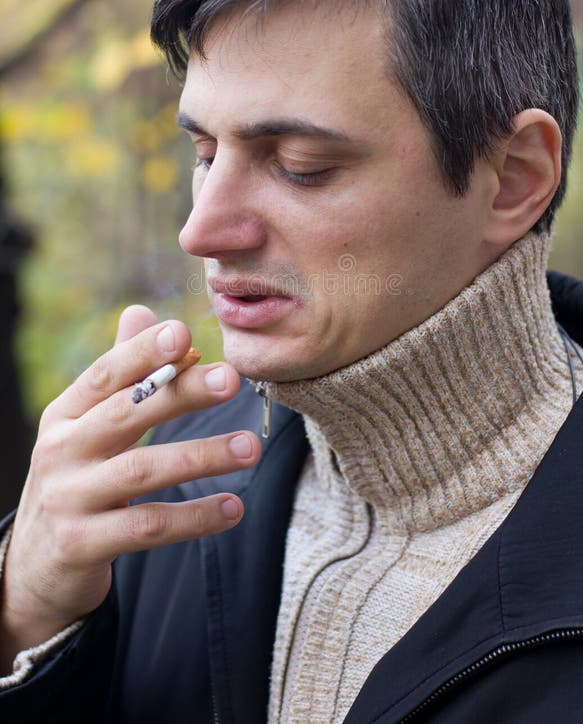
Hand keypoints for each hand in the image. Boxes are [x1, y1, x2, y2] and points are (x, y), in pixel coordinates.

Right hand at [0, 305, 259, 671]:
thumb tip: (144, 312)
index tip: (184, 332)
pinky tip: (233, 506)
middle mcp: (60, 450)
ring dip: (202, 456)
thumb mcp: (87, 427)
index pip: (105, 374)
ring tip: (251, 447)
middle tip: (232, 379)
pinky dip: (194, 517)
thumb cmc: (77, 479)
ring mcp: (68, 499)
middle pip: (126, 414)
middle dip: (180, 393)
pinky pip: (148, 527)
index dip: (142, 352)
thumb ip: (120, 375)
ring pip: (143, 471)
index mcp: (65, 414)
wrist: (34, 566)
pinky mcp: (82, 544)